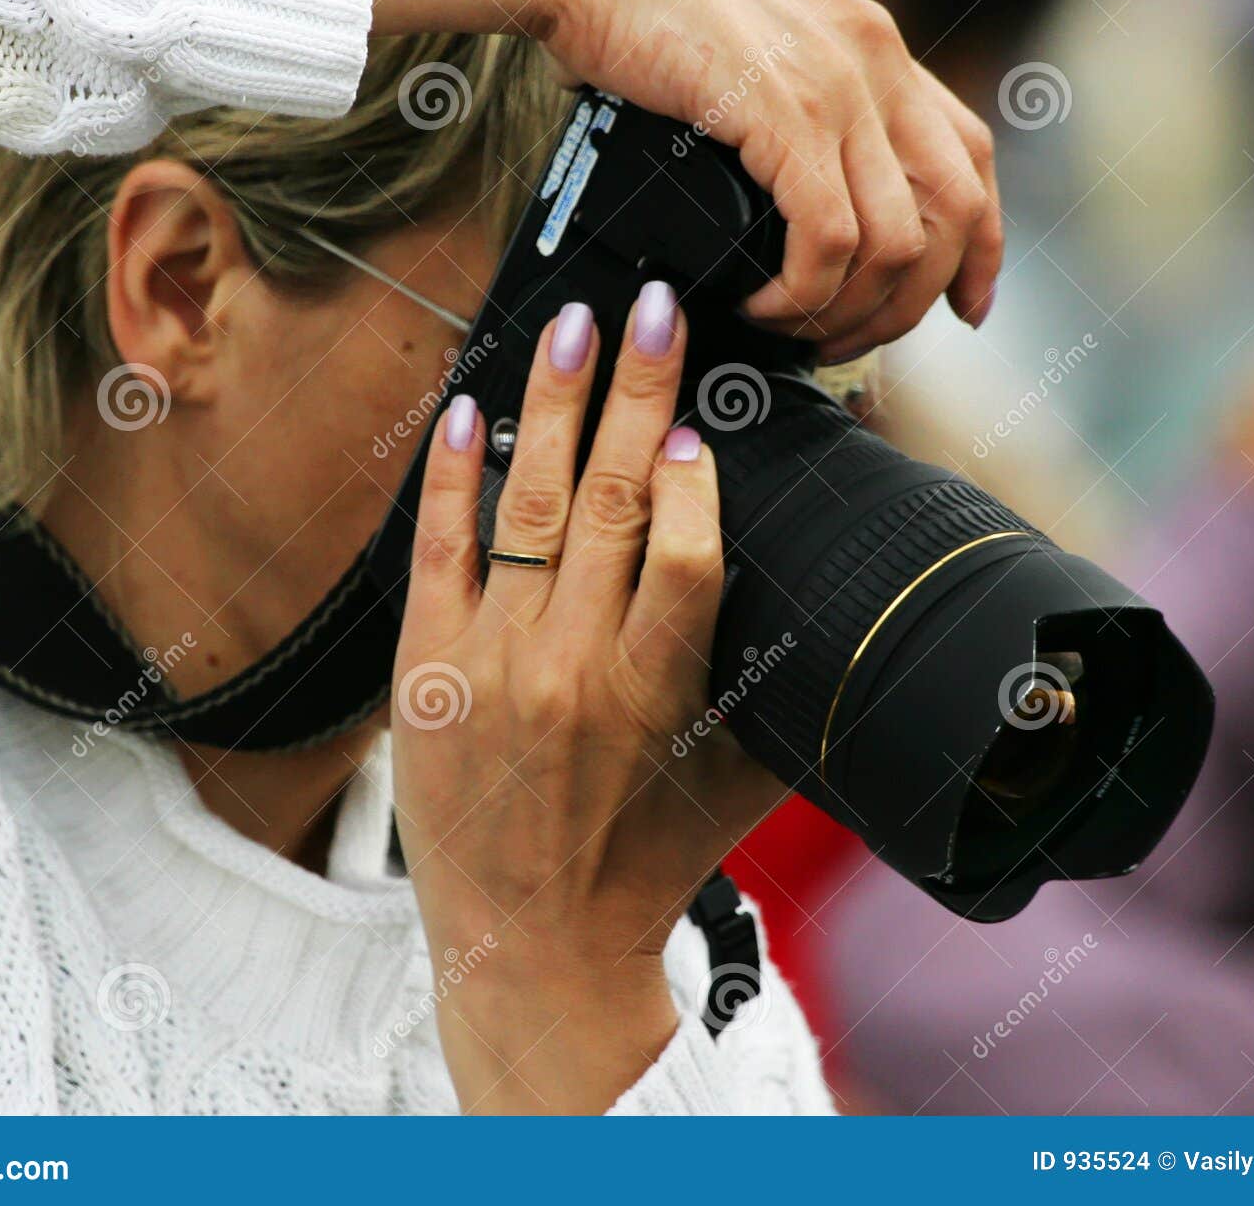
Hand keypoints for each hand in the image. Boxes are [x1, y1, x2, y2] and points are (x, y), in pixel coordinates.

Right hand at [373, 0, 1002, 361]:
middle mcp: (876, 63)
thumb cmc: (654, 18)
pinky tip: (761, 303)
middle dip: (909, 304)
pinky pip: (828, 239)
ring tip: (790, 326)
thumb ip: (805, 120)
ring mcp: (838, 86)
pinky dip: (800, 293)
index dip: (980, 248)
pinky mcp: (785, 112)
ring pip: (895, 244)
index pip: (971, 160)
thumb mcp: (764, 64)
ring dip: (846, 311)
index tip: (965, 308)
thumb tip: (812, 217)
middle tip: (847, 342)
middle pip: (950, 216)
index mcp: (879, 52)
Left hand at [391, 287, 786, 1113]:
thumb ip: (778, 672)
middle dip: (637, 392)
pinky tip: (470, 407)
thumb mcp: (739, 774)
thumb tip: (830, 568)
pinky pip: (438, 549)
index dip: (696, 481)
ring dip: (553, 405)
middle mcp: (568, 669)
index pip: (686, 556)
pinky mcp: (423, 670)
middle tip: (655, 307)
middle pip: (606, 500)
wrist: (531, 945)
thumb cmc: (651, 855)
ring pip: (525, 505)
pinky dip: (452, 475)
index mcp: (655, 694)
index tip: (702, 424)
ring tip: (578, 325)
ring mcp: (485, 664)